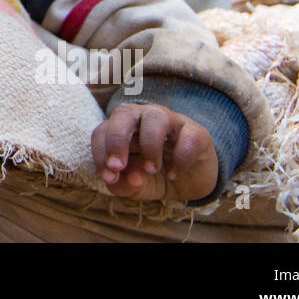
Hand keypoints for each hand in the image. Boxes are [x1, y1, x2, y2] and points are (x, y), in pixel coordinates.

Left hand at [91, 103, 217, 201]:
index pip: (103, 130)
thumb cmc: (154, 177)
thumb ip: (124, 185)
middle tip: (118, 166)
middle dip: (117, 138)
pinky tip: (175, 174)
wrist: (190, 182)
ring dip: (149, 145)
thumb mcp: (135, 187)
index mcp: (123, 129)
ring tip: (151, 170)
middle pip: (125, 112)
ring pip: (156, 116)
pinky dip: (181, 158)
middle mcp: (144, 118)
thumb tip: (130, 178)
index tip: (109, 177)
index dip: (101, 152)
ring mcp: (172, 122)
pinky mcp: (197, 132)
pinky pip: (189, 136)